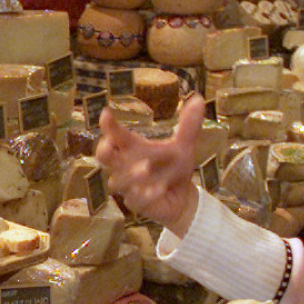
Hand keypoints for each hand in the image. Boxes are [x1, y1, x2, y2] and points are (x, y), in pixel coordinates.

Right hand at [96, 94, 206, 234]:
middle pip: (104, 158)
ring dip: (130, 174)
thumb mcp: (184, 146)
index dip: (108, 126)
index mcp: (132, 149)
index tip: (106, 114)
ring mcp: (129, 187)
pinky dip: (146, 195)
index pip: (115, 135)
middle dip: (104, 151)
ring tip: (145, 167)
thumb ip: (188, 125)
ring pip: (118, 181)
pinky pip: (136, 201)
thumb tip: (199, 99)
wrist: (182, 197)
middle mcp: (125, 166)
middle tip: (109, 144)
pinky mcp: (138, 205)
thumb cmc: (174, 168)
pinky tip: (159, 188)